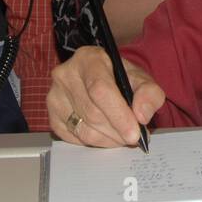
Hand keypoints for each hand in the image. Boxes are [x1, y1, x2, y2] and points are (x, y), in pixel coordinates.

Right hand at [47, 46, 164, 147]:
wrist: (103, 79)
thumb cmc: (121, 78)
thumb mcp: (142, 80)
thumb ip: (150, 94)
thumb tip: (141, 115)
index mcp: (88, 58)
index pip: (100, 89)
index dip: (118, 115)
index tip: (134, 133)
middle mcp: (66, 74)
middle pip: (92, 113)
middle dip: (117, 131)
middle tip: (133, 138)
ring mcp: (54, 96)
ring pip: (83, 130)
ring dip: (108, 140)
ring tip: (122, 137)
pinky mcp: (52, 115)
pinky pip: (74, 138)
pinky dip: (94, 143)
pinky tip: (106, 135)